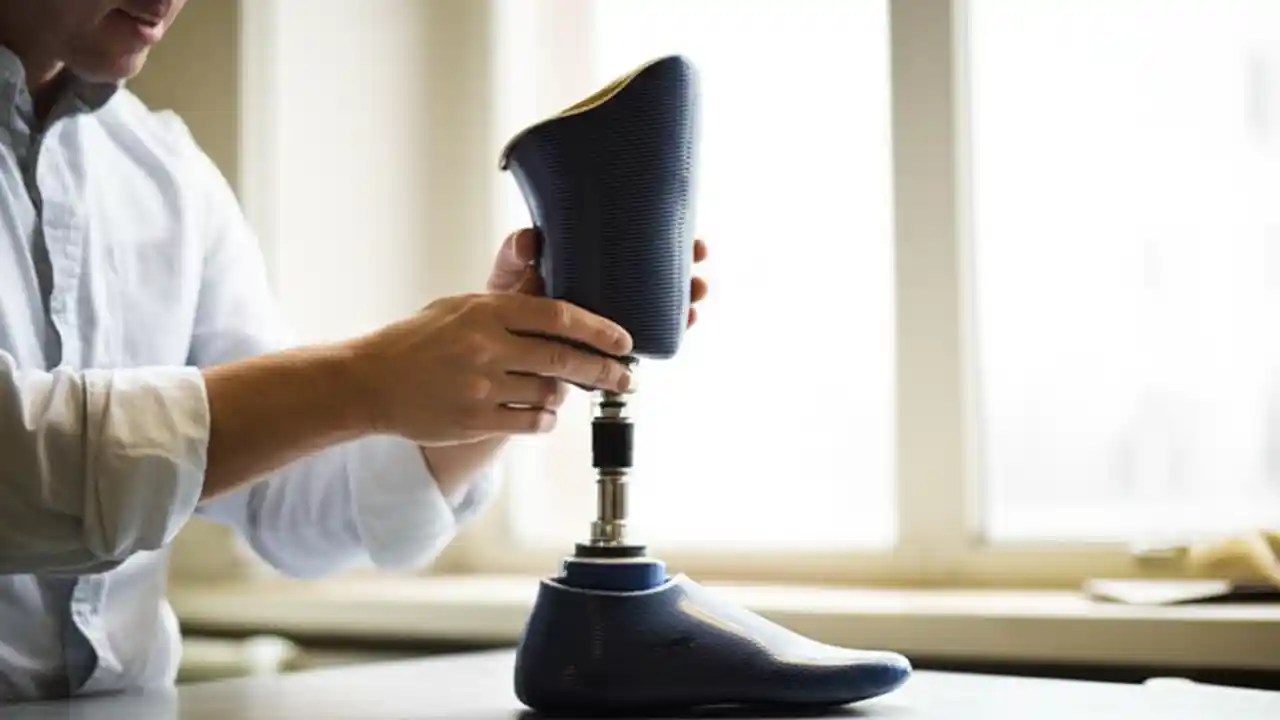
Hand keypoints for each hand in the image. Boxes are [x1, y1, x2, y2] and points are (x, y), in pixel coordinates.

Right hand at [352, 292, 634, 445]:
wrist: (370, 382)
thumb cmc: (419, 340)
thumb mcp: (461, 306)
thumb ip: (507, 300)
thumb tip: (549, 281)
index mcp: (485, 312)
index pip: (558, 316)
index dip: (598, 329)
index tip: (623, 341)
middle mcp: (486, 348)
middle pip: (564, 359)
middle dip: (603, 371)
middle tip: (625, 378)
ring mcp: (481, 387)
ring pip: (549, 394)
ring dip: (564, 395)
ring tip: (562, 391)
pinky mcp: (475, 421)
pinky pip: (530, 422)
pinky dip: (544, 418)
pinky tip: (540, 412)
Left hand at [488, 228, 710, 326]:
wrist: (495, 342)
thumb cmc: (506, 297)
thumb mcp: (510, 269)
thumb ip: (516, 254)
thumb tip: (530, 241)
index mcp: (594, 260)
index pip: (643, 244)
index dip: (674, 242)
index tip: (696, 244)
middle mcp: (610, 287)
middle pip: (661, 274)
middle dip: (687, 272)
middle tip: (698, 268)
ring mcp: (611, 317)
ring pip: (659, 308)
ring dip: (683, 303)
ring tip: (695, 301)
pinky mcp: (604, 347)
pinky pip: (642, 341)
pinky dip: (664, 334)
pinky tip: (680, 328)